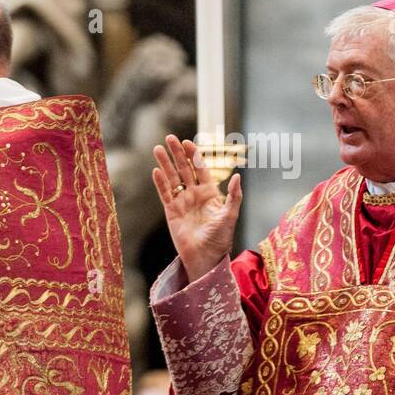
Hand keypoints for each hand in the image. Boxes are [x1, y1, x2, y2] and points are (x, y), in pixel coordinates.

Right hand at [152, 134, 241, 282]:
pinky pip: (165, 194)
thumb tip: (238, 176)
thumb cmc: (220, 238)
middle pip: (184, 169)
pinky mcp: (172, 212)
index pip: (200, 168)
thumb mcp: (230, 216)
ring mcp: (182, 202)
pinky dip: (160, 183)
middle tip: (169, 138)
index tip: (187, 142)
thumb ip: (234, 196)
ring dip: (165, 164)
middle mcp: (194, 194)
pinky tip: (156, 170)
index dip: (194, 155)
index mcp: (209, 193)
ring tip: (157, 149)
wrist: (206, 257)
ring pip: (172, 178)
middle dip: (177, 153)